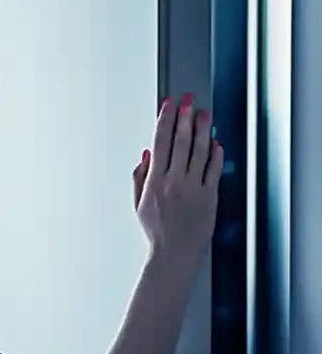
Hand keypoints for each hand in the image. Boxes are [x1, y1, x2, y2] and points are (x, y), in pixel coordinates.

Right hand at [132, 93, 223, 260]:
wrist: (174, 253)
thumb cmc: (157, 231)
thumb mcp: (138, 204)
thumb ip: (140, 177)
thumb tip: (146, 154)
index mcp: (154, 182)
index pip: (160, 143)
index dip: (164, 120)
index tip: (168, 105)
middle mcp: (174, 182)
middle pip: (181, 142)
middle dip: (184, 117)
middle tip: (188, 100)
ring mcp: (193, 188)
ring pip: (199, 151)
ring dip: (202, 129)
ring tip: (203, 113)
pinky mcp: (209, 195)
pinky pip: (214, 169)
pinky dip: (216, 153)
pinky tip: (216, 142)